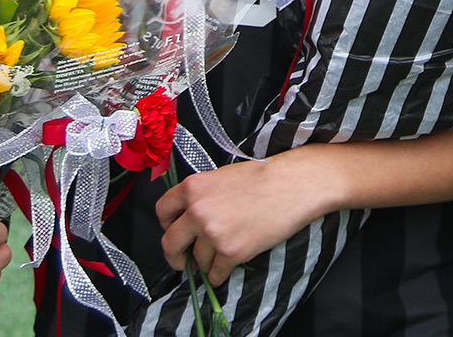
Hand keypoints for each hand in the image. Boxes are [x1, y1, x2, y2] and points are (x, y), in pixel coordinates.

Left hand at [156, 148, 335, 284]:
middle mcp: (197, 211)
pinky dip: (219, 275)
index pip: (162, 212)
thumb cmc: (261, 178)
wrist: (291, 186)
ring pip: (197, 260)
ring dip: (206, 263)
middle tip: (183, 261)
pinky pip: (215, 274)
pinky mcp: (231, 252)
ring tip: (219, 257)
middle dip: (176, 256)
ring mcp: (213, 233)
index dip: (167, 226)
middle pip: (170, 244)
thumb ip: (199, 196)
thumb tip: (188, 220)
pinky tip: (225, 269)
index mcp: (192, 188)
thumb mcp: (220, 177)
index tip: (175, 232)